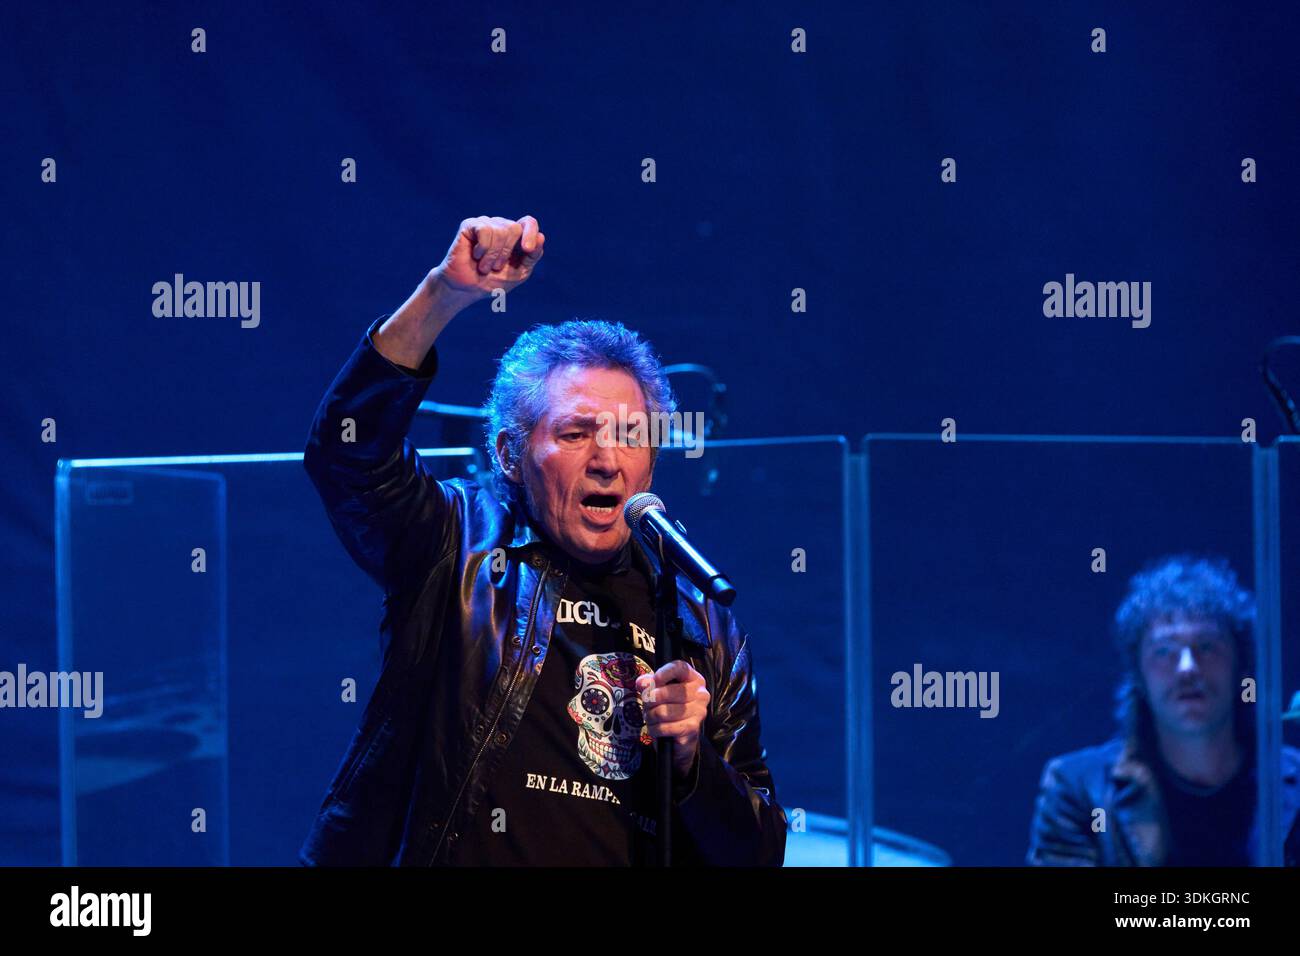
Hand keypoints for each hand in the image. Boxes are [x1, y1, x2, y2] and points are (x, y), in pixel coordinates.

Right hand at [429, 214, 544, 302]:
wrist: (467, 290)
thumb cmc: (493, 282)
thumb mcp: (520, 273)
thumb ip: (532, 256)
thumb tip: (541, 237)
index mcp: (515, 236)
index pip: (529, 223)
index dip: (530, 233)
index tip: (527, 249)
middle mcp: (500, 226)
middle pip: (514, 228)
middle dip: (506, 253)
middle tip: (496, 267)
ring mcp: (485, 224)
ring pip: (500, 230)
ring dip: (493, 256)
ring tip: (484, 266)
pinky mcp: (470, 225)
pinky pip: (485, 230)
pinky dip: (483, 249)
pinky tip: (476, 255)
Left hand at [636, 660, 709, 778]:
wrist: (680, 735)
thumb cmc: (669, 707)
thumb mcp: (657, 691)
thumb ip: (648, 683)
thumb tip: (643, 683)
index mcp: (693, 678)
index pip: (680, 668)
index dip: (665, 672)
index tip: (655, 680)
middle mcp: (700, 693)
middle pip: (668, 692)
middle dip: (650, 700)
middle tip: (647, 705)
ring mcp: (699, 711)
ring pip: (663, 712)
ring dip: (651, 716)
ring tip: (651, 717)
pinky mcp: (692, 728)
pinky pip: (665, 727)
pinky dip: (655, 729)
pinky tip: (655, 728)